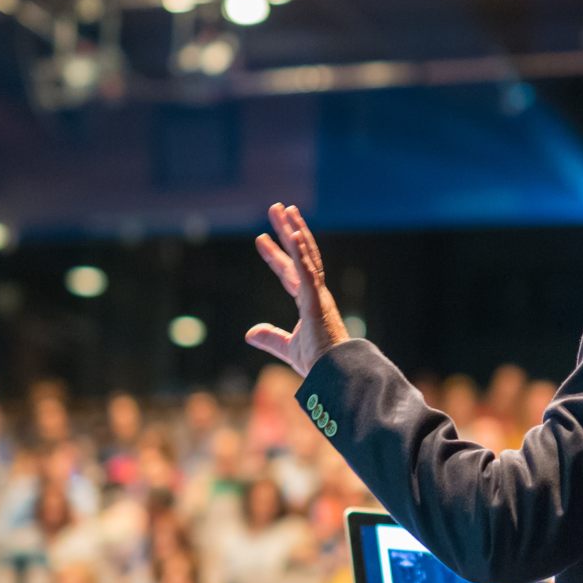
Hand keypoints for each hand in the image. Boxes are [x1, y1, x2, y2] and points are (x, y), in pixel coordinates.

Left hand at [246, 203, 349, 377]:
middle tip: (276, 208)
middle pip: (299, 254)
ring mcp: (317, 294)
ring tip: (284, 209)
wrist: (333, 374)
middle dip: (286, 231)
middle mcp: (315, 292)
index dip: (274, 255)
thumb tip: (249, 333)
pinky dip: (301, 253)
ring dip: (294, 230)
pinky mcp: (317, 300)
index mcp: (309, 302)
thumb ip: (270, 337)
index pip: (288, 272)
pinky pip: (308, 272)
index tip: (260, 239)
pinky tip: (293, 234)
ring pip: (306, 255)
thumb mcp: (287, 348)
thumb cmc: (318, 363)